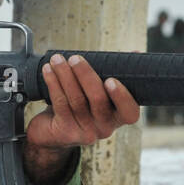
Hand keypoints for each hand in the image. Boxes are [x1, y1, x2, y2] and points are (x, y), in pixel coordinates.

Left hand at [23, 54, 139, 184]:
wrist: (53, 132)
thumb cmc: (82, 105)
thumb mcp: (100, 91)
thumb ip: (117, 73)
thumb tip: (135, 52)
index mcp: (118, 116)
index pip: (129, 112)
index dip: (122, 97)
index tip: (111, 80)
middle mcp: (105, 127)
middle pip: (98, 100)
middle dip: (85, 75)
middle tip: (75, 58)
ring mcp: (85, 132)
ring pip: (76, 100)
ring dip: (65, 75)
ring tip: (57, 59)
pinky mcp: (66, 132)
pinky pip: (60, 104)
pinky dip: (53, 83)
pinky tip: (48, 70)